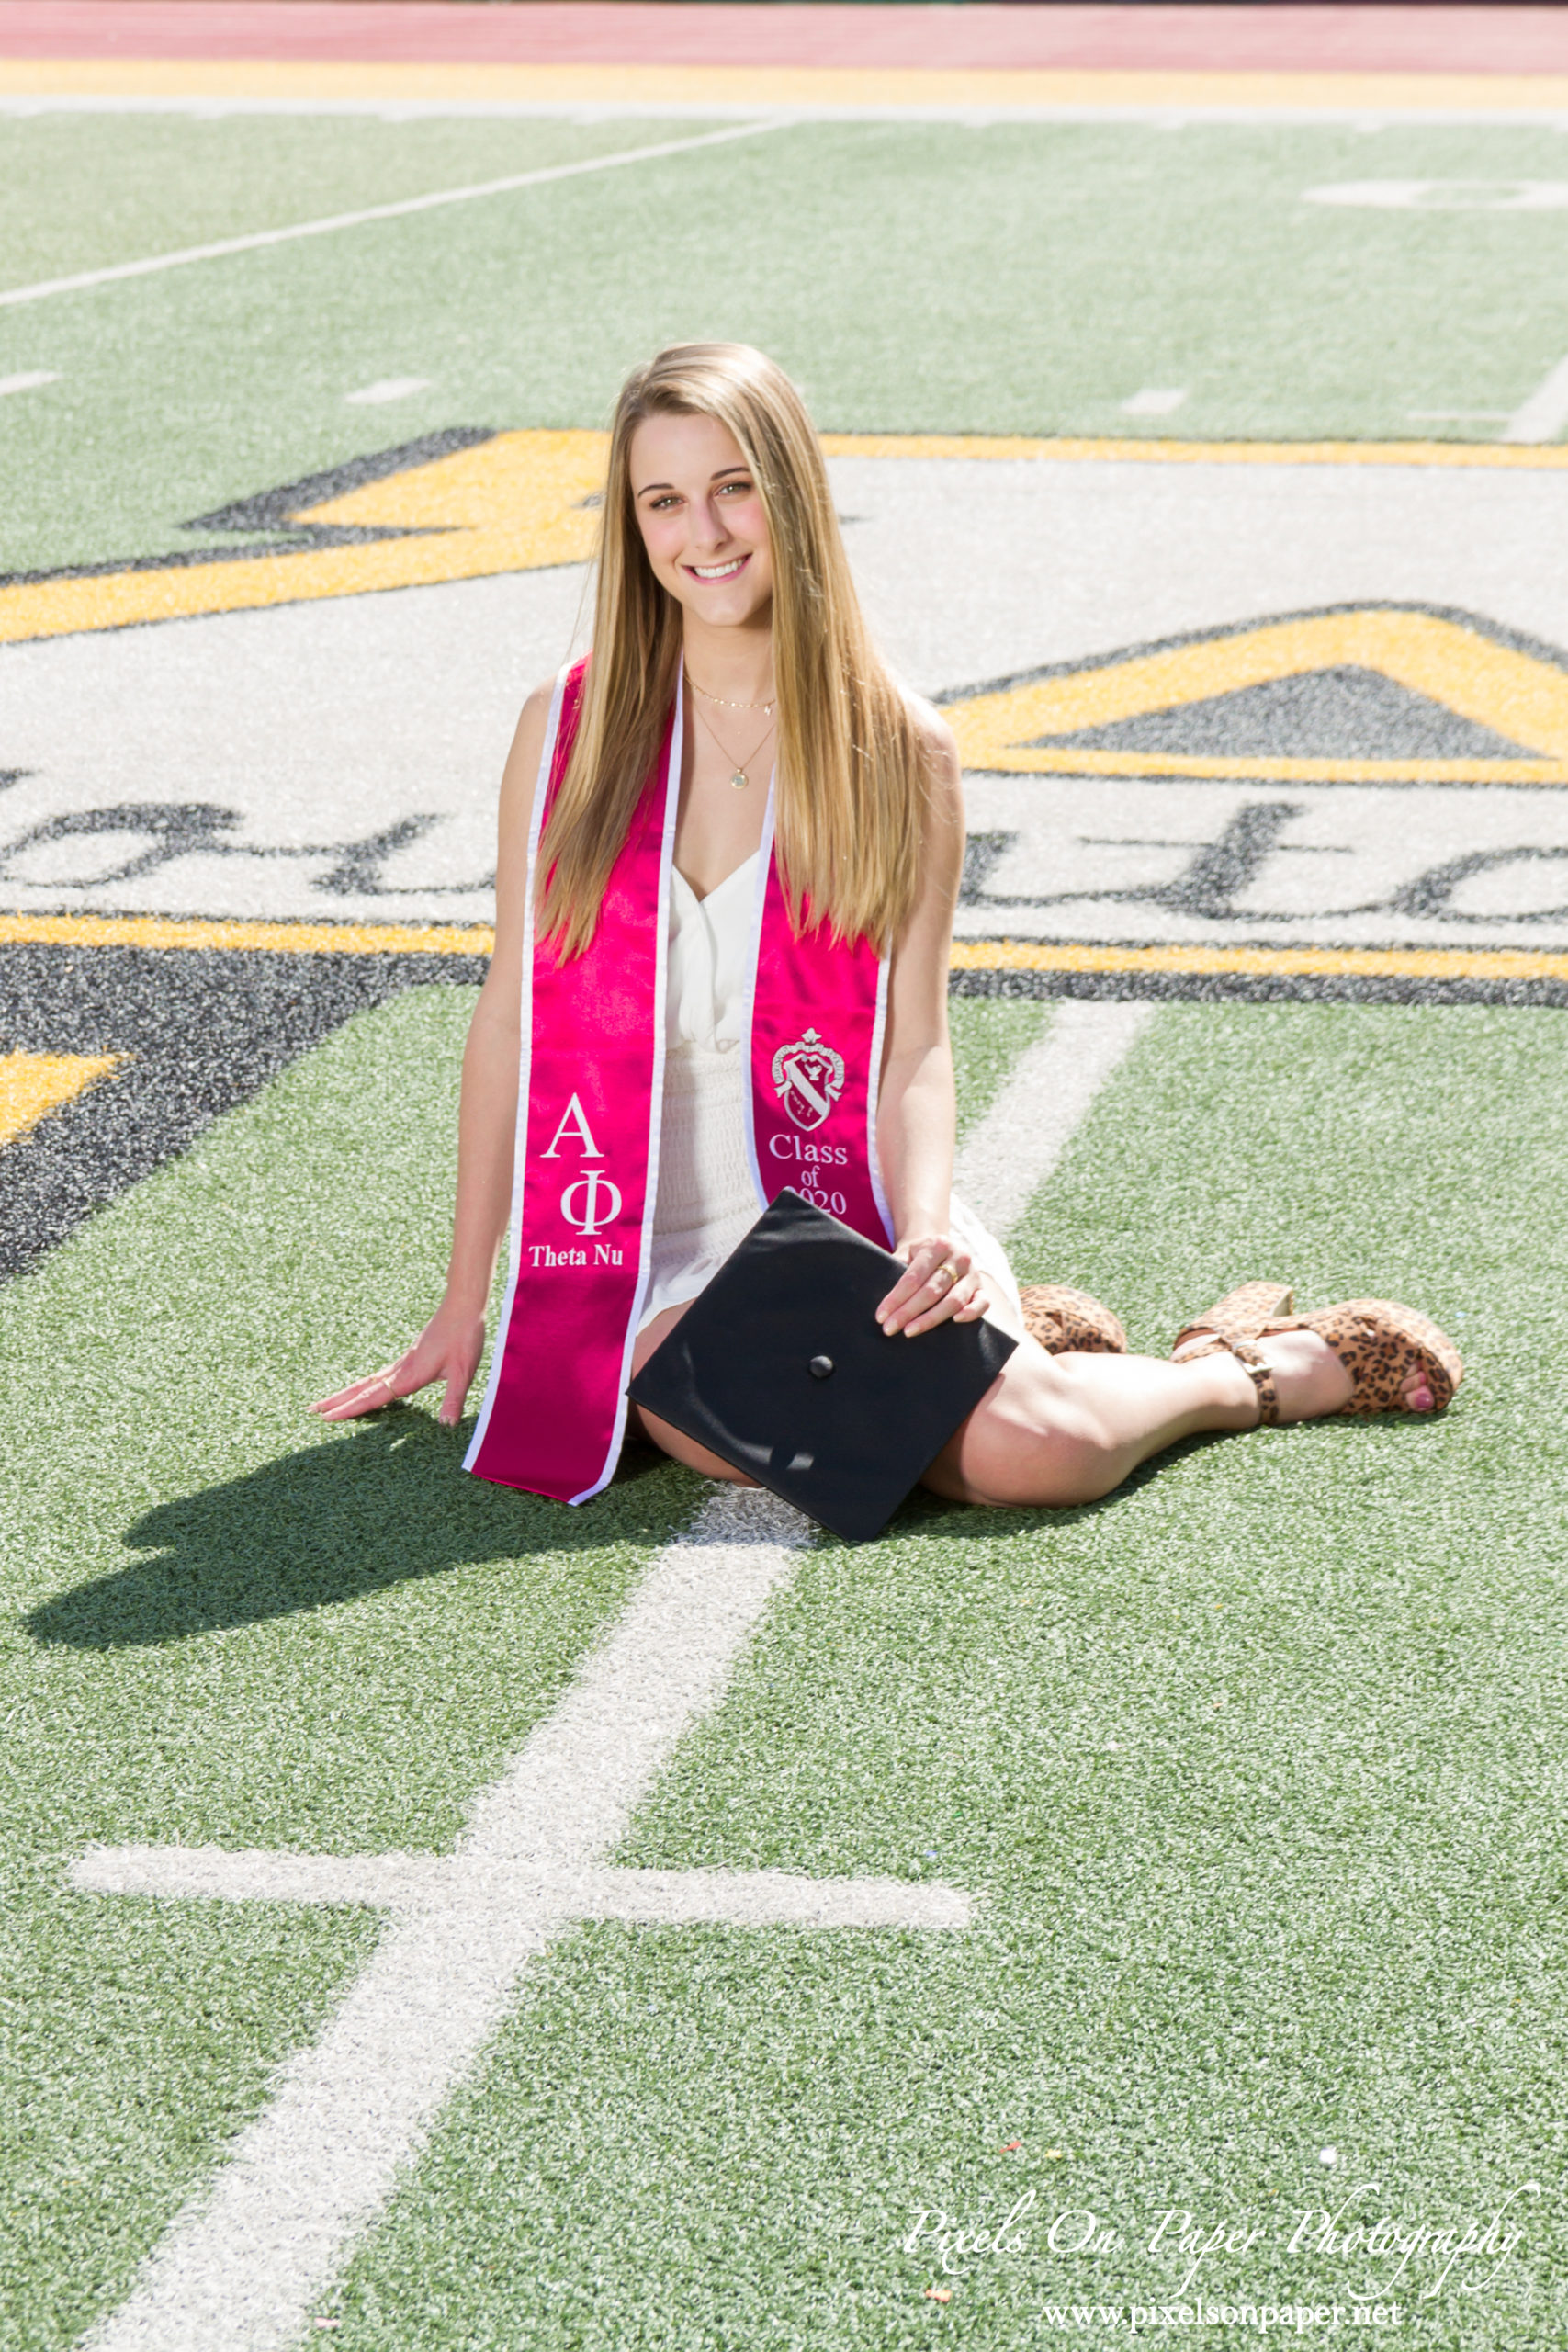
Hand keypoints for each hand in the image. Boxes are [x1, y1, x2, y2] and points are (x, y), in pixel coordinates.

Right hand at [310, 1301, 487, 1427]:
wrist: (463, 1306)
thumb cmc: (464, 1337)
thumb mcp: (463, 1372)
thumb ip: (453, 1399)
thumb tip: (446, 1426)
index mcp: (409, 1375)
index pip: (373, 1397)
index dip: (350, 1409)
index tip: (325, 1418)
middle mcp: (400, 1369)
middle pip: (361, 1388)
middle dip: (336, 1401)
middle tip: (309, 1411)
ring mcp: (402, 1362)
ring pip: (367, 1381)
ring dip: (345, 1393)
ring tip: (326, 1403)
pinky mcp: (408, 1357)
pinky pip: (378, 1376)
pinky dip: (363, 1385)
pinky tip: (363, 1388)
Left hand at [876, 1235, 989, 1337]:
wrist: (942, 1246)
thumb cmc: (918, 1255)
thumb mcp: (906, 1253)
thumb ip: (896, 1269)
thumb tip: (882, 1300)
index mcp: (937, 1245)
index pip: (913, 1277)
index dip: (896, 1298)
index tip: (881, 1316)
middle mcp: (959, 1256)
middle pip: (931, 1290)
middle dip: (908, 1312)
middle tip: (890, 1329)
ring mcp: (973, 1273)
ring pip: (954, 1299)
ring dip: (931, 1319)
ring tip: (910, 1331)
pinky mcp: (982, 1288)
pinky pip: (982, 1302)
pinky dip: (971, 1312)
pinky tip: (955, 1322)